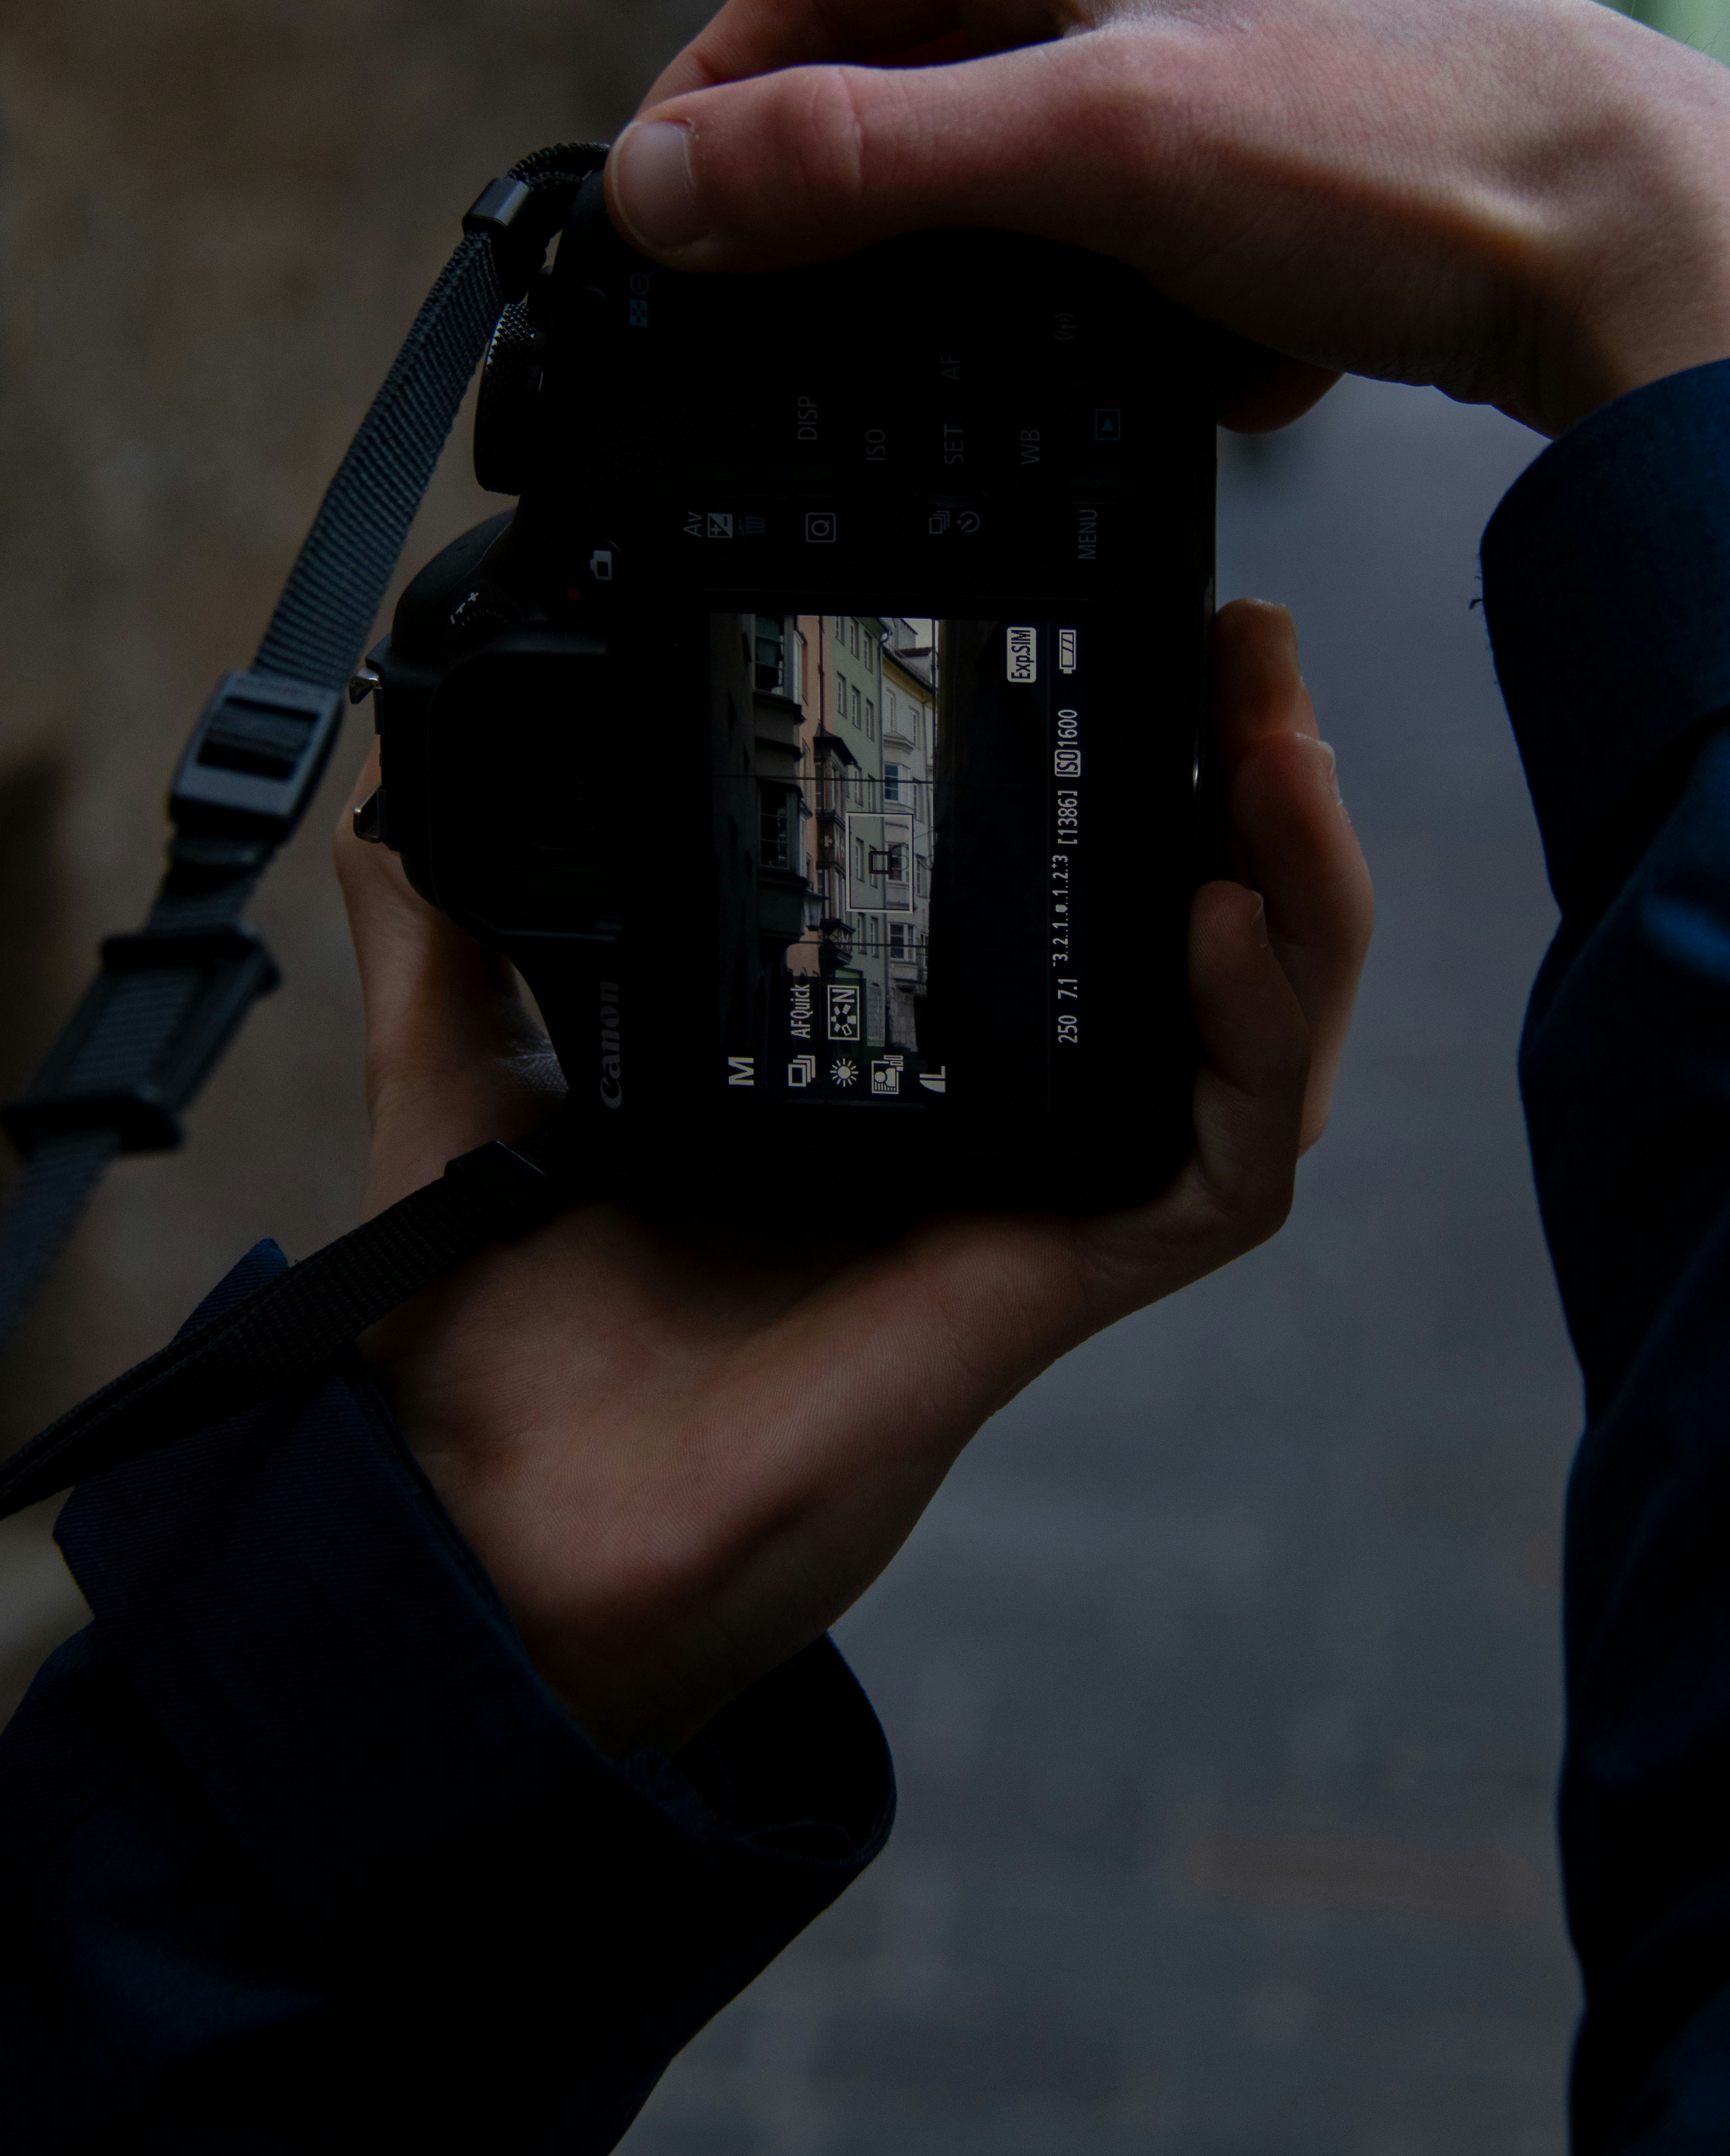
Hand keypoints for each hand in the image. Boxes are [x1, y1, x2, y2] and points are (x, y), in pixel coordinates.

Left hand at [333, 601, 1370, 1756]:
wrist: (494, 1523)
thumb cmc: (499, 1335)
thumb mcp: (475, 1075)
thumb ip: (453, 931)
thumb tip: (398, 781)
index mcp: (891, 1070)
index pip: (1064, 906)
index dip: (1127, 776)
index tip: (1133, 634)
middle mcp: (992, 1127)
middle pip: (1193, 947)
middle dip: (1248, 788)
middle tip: (1249, 653)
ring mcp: (1037, 1207)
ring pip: (1254, 1045)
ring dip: (1303, 890)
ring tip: (1281, 746)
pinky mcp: (1052, 1282)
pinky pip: (1222, 1170)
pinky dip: (1254, 1047)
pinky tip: (1223, 921)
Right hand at [602, 0, 1729, 437]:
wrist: (1608, 240)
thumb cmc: (1380, 151)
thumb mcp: (1085, 146)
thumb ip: (864, 161)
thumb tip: (667, 182)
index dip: (716, 83)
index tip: (659, 201)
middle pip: (914, 89)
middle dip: (843, 203)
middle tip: (781, 313)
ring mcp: (1200, 101)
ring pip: (1020, 196)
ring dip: (983, 290)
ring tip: (970, 380)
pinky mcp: (1261, 207)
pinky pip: (1130, 277)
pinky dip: (1115, 342)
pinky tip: (1152, 386)